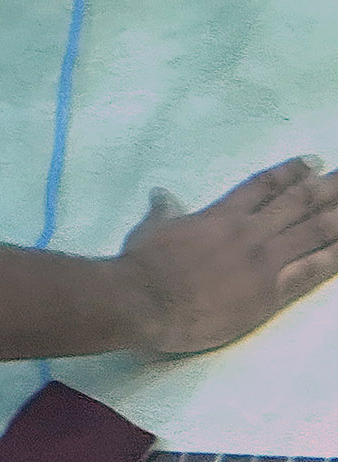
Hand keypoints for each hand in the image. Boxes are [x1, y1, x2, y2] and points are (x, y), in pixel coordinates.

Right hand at [117, 156, 337, 355]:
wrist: (146, 300)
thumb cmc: (144, 264)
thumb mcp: (151, 229)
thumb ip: (165, 211)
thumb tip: (161, 194)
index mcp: (220, 214)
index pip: (262, 185)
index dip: (290, 171)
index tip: (312, 161)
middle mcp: (248, 231)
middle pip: (297, 203)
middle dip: (326, 187)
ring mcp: (263, 261)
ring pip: (311, 231)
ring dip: (337, 215)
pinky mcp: (271, 292)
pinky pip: (311, 271)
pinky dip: (333, 257)